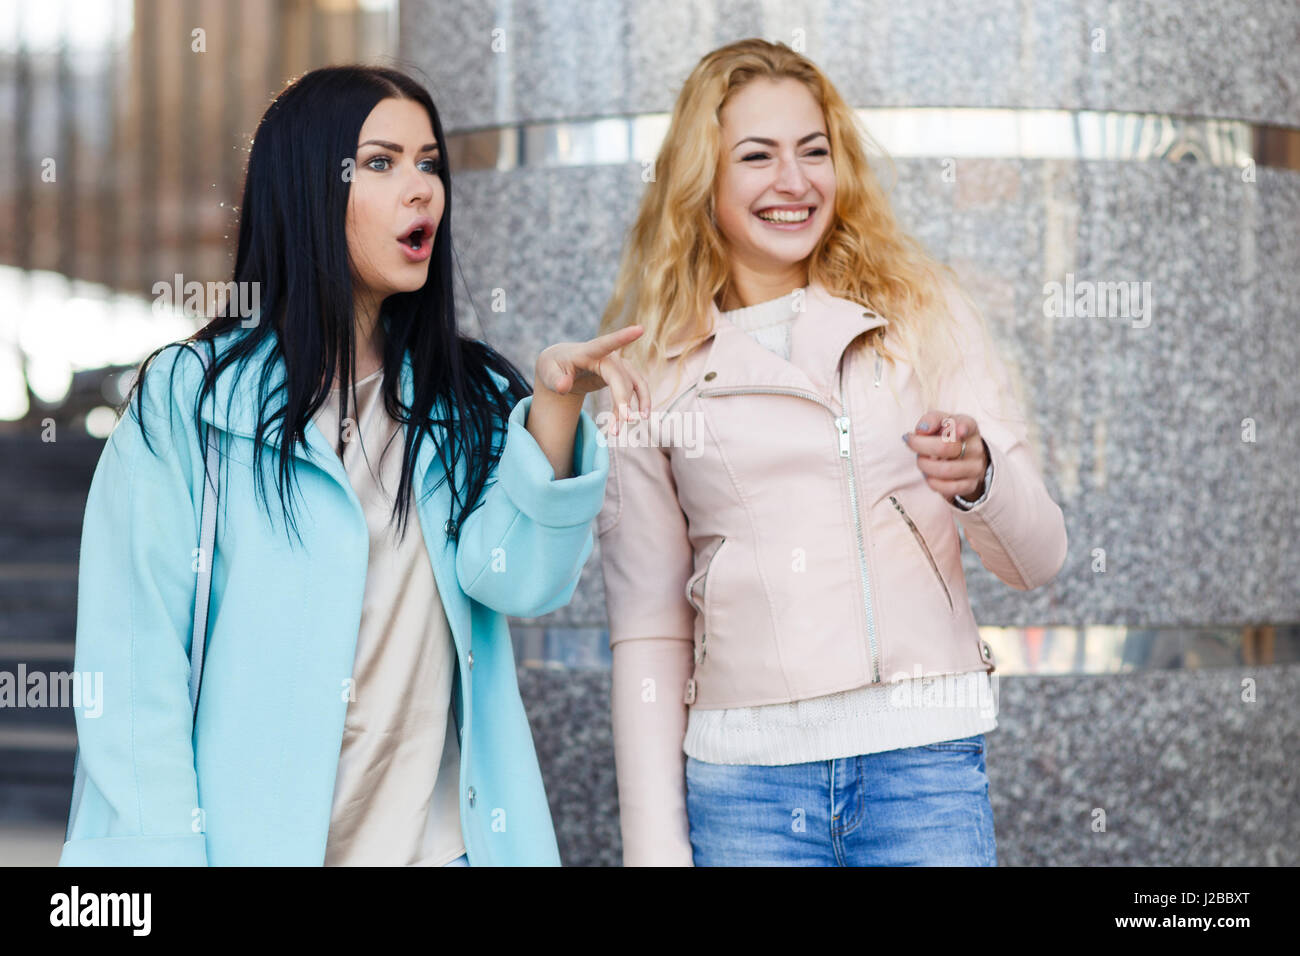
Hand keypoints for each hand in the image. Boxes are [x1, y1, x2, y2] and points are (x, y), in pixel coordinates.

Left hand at [535, 325, 650, 435]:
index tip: (640, 329)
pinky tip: (642, 417)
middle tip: (623, 424)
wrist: (562, 366)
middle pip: (620, 378)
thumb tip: (563, 386)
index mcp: (587, 352)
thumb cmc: (554, 367)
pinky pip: (636, 388)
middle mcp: (607, 356)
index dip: (622, 337)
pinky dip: (640, 401)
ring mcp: (618, 364)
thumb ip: (555, 379)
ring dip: (633, 405)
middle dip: (622, 400)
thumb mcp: (548, 373)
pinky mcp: (623, 374)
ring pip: (632, 385)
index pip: (605, 344)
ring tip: (625, 428)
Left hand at [902, 411, 988, 502]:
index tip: (958, 431)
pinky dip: (933, 482)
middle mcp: (975, 447)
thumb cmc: (947, 436)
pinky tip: (929, 475)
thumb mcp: (940, 422)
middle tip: (913, 443)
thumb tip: (922, 429)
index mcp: (969, 426)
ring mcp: (974, 468)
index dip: (961, 427)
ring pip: (945, 470)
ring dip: (925, 465)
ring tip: (922, 460)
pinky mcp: (970, 485)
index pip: (967, 425)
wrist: (964, 457)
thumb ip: (931, 420)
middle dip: (921, 446)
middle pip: (946, 447)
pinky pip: (948, 488)